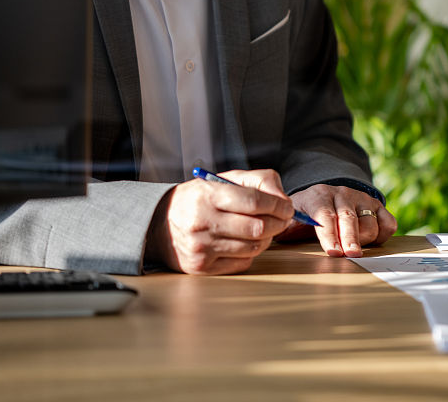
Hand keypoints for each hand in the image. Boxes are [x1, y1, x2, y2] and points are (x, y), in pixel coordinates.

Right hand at [147, 169, 293, 274]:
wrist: (160, 224)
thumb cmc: (200, 199)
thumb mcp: (225, 180)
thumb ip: (259, 182)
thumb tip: (284, 200)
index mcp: (208, 195)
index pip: (254, 202)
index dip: (278, 205)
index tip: (287, 207)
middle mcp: (202, 222)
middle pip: (257, 228)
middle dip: (278, 223)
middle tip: (282, 219)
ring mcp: (201, 247)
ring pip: (253, 247)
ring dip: (266, 238)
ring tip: (262, 229)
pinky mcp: (201, 267)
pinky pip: (242, 262)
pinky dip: (250, 253)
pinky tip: (244, 242)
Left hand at [281, 185, 398, 257]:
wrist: (326, 197)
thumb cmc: (306, 215)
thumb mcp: (292, 218)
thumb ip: (285, 226)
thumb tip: (275, 233)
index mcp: (318, 196)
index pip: (324, 215)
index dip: (329, 234)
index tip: (333, 252)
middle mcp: (341, 193)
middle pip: (349, 218)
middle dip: (350, 238)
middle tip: (351, 255)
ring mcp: (361, 198)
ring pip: (370, 222)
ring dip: (364, 240)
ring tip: (353, 248)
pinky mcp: (377, 204)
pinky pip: (387, 222)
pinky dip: (383, 234)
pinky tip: (372, 241)